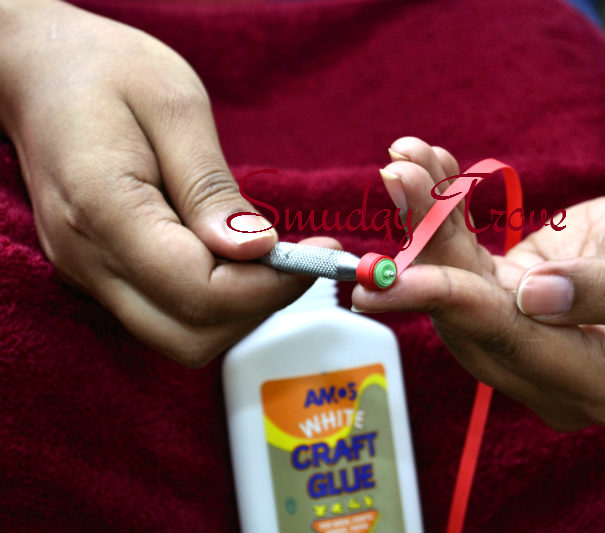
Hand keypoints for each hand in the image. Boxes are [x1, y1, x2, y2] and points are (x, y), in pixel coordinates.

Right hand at [0, 0, 328, 365]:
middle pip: (191, 336)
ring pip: (180, 337)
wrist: (38, 70)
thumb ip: (210, 186)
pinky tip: (235, 255)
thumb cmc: (106, 71)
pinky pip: (166, 314)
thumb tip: (255, 248)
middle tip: (299, 259)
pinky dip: (214, 300)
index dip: (271, 285)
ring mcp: (88, 272)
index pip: (201, 292)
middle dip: (258, 306)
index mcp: (103, 211)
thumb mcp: (174, 105)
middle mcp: (88, 259)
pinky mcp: (99, 272)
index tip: (319, 253)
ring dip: (239, 308)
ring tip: (271, 254)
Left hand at [353, 137, 604, 430]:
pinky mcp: (500, 307)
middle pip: (470, 320)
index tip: (403, 276)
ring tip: (405, 162)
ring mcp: (520, 344)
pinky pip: (459, 265)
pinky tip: (423, 167)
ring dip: (424, 223)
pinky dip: (439, 216)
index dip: (461, 306)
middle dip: (429, 250)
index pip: (520, 347)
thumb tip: (535, 300)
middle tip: (396, 183)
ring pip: (454, 290)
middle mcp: (551, 378)